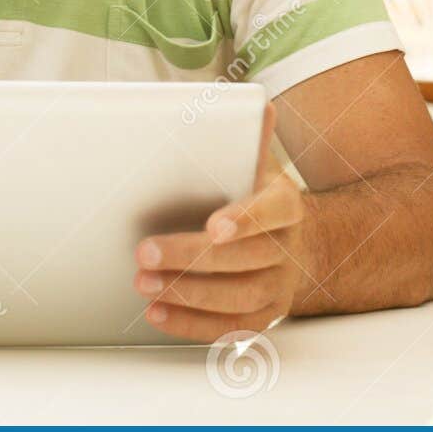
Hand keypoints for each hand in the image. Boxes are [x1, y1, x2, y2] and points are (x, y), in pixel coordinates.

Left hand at [133, 103, 305, 341]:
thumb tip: (254, 103)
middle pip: (245, 259)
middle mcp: (288, 248)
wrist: (289, 241)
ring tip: (143, 284)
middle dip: (191, 258)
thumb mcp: (256, 165)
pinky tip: (157, 314)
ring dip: (187, 294)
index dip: (245, 220)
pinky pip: (232, 329)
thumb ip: (249, 140)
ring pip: (239, 297)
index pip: (272, 212)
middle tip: (144, 252)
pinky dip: (193, 325)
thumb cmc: (256, 196)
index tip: (213, 227)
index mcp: (286, 205)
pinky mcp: (265, 316)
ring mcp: (281, 286)